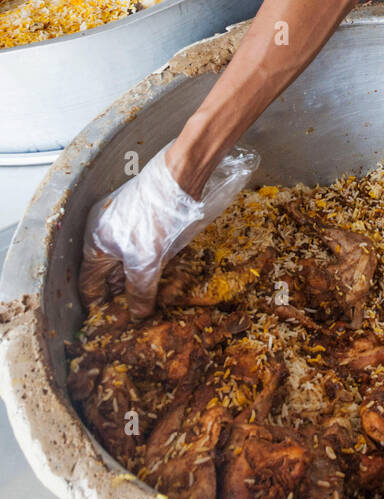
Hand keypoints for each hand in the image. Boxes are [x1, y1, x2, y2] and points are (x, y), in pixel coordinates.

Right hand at [79, 141, 258, 319]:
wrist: (180, 176)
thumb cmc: (157, 214)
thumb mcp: (146, 260)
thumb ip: (140, 289)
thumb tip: (137, 314)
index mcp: (94, 243)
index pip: (88, 285)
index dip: (100, 305)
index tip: (113, 322)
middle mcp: (102, 232)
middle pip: (106, 273)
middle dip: (121, 293)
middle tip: (137, 312)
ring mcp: (121, 222)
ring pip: (124, 259)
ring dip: (137, 278)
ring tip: (152, 298)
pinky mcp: (140, 216)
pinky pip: (138, 246)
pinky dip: (147, 262)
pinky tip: (162, 273)